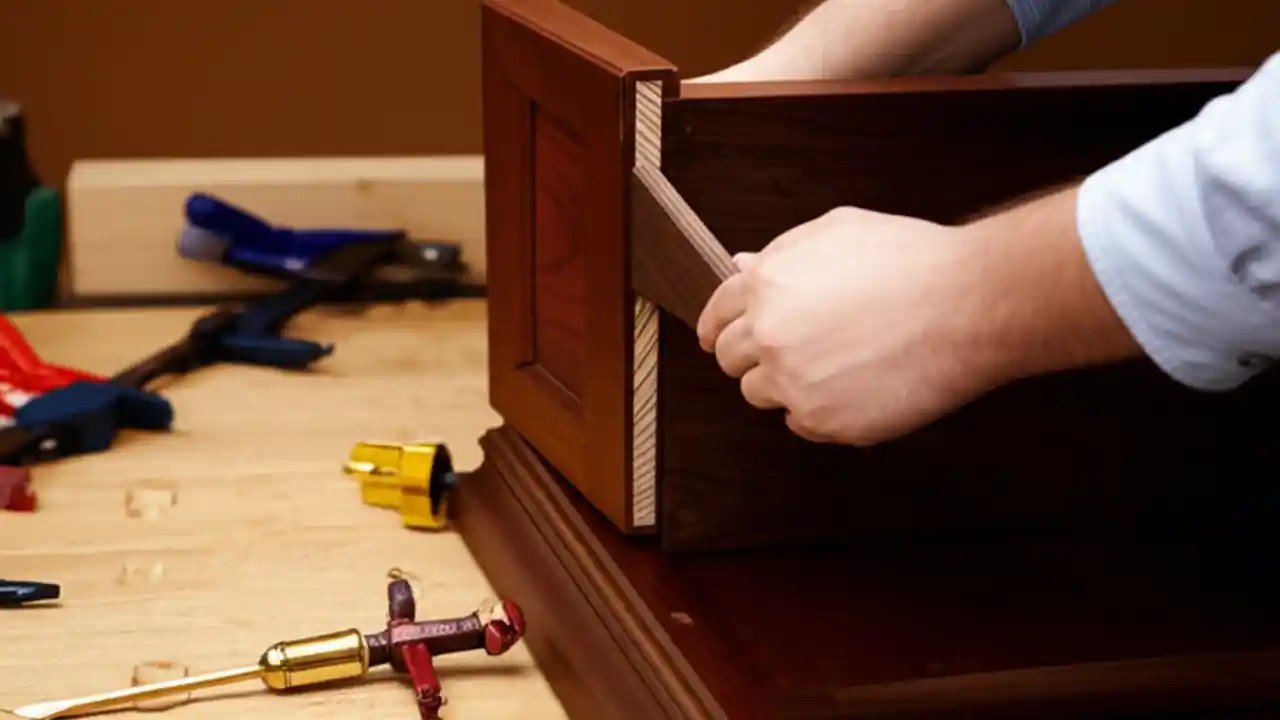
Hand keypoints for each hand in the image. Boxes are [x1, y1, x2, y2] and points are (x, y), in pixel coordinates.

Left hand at [696, 206, 1006, 445]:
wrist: (969, 306)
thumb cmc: (913, 263)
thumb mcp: (839, 232)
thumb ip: (781, 253)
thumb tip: (741, 266)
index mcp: (767, 284)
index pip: (717, 315)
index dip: (718, 327)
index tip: (718, 340)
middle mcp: (770, 335)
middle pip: (731, 360)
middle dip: (752, 354)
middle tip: (792, 350)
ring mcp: (794, 382)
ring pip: (760, 394)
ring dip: (784, 383)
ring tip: (836, 363)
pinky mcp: (823, 422)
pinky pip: (799, 424)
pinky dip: (820, 410)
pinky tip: (855, 385)